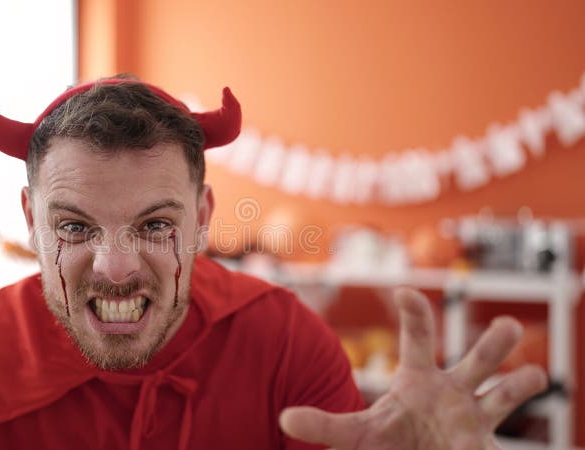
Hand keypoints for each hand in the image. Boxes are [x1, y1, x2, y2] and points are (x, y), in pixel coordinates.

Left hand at [279, 287, 547, 449]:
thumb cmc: (388, 442)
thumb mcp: (355, 436)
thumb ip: (324, 424)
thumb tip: (284, 418)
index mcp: (418, 380)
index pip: (418, 339)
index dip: (414, 313)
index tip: (402, 291)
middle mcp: (452, 390)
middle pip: (477, 358)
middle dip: (494, 341)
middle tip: (508, 323)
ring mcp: (474, 416)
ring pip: (504, 391)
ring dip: (520, 380)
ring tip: (535, 374)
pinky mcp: (485, 444)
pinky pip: (502, 438)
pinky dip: (502, 437)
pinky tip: (500, 434)